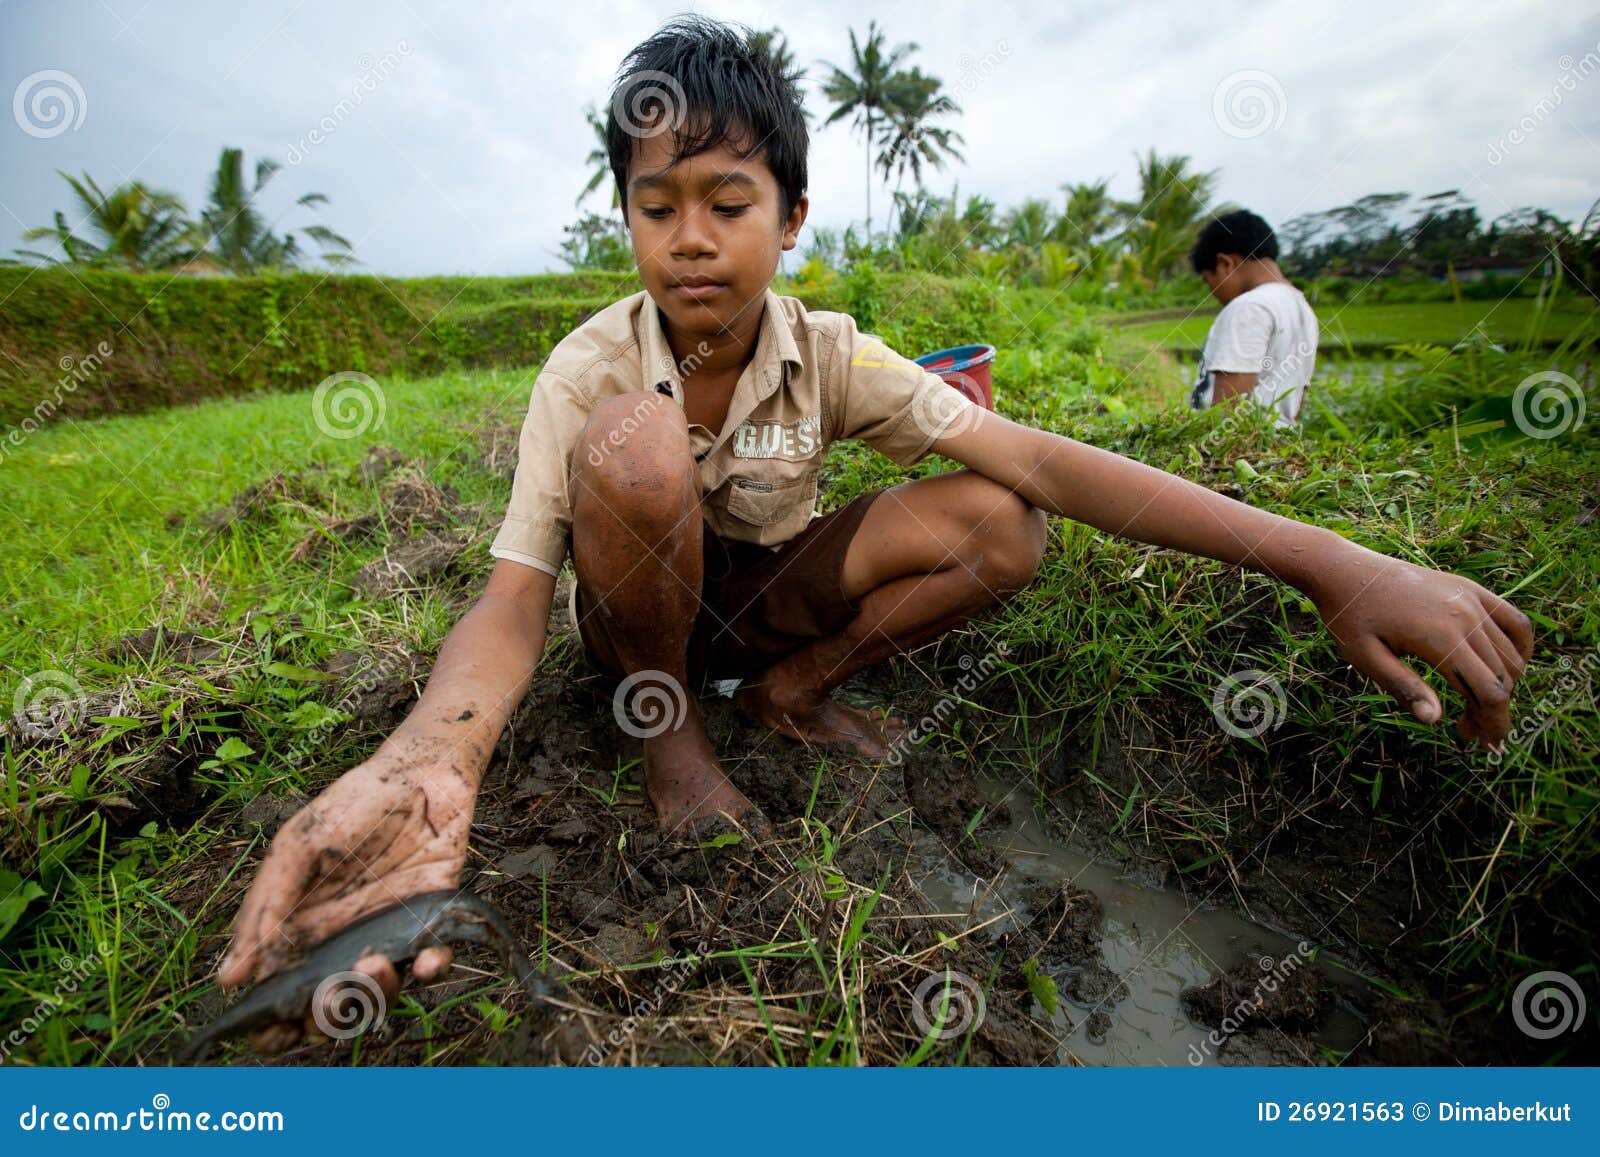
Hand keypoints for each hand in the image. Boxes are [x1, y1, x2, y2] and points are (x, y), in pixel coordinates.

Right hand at [217, 749, 477, 1052]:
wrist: (423, 773)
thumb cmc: (354, 802)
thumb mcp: (299, 844)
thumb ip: (268, 905)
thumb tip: (230, 976)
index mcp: (298, 924)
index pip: (278, 989)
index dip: (272, 1021)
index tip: (272, 1032)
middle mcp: (339, 938)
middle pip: (326, 1004)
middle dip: (324, 1018)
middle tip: (328, 1000)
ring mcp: (384, 934)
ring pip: (376, 993)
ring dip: (374, 994)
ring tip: (372, 964)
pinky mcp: (429, 923)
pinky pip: (428, 963)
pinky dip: (428, 971)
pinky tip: (423, 962)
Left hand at [1307, 548, 1534, 748]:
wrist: (1346, 571)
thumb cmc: (1350, 617)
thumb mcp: (1365, 658)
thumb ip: (1403, 687)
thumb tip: (1435, 719)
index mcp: (1439, 637)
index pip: (1488, 691)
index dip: (1492, 723)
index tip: (1483, 745)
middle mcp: (1466, 615)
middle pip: (1501, 677)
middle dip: (1492, 712)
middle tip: (1466, 732)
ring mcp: (1473, 599)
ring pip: (1511, 655)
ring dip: (1503, 685)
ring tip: (1475, 706)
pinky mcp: (1473, 589)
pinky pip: (1515, 622)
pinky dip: (1520, 648)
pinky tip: (1506, 669)